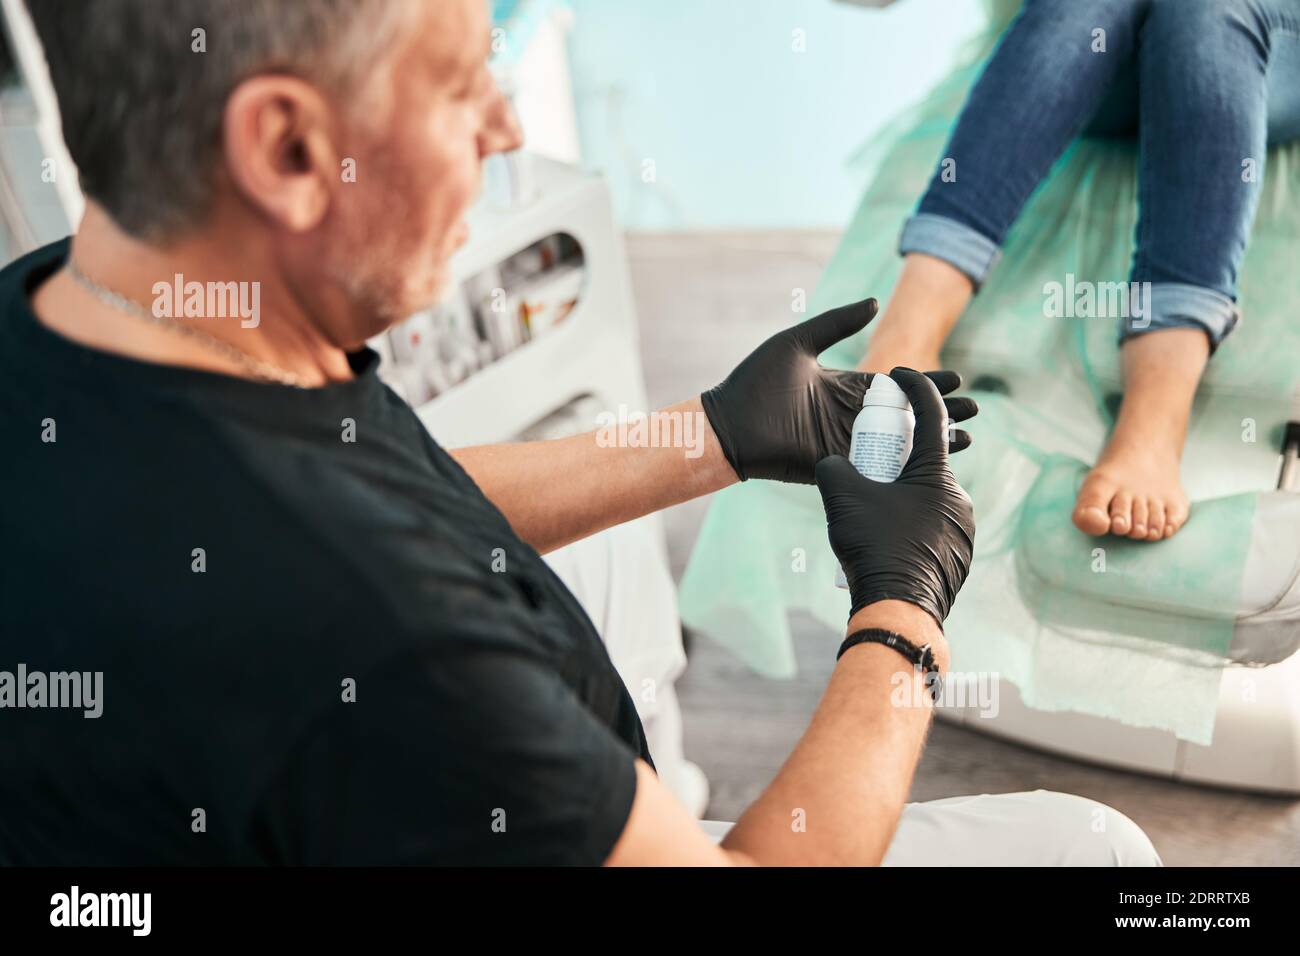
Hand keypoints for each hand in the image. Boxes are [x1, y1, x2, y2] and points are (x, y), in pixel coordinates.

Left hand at [700, 299, 974, 483]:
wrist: (728, 423)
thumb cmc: (754, 381)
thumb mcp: (798, 343)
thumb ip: (837, 323)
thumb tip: (873, 302)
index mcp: (844, 387)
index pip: (895, 386)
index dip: (926, 384)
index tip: (958, 379)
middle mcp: (850, 416)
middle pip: (905, 415)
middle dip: (940, 413)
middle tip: (976, 410)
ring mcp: (845, 443)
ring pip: (898, 442)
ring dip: (931, 440)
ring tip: (967, 438)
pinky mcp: (836, 465)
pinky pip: (876, 465)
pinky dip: (904, 464)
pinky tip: (933, 464)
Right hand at [815, 368, 975, 626]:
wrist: (898, 608)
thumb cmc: (874, 546)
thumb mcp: (842, 497)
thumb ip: (833, 466)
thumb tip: (832, 462)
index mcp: (937, 473)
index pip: (931, 414)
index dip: (915, 386)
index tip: (900, 374)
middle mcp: (958, 496)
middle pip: (927, 460)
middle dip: (900, 453)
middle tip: (870, 457)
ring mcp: (963, 528)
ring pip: (929, 497)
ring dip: (904, 492)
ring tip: (873, 506)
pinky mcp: (960, 555)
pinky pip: (933, 526)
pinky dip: (911, 522)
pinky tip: (887, 536)